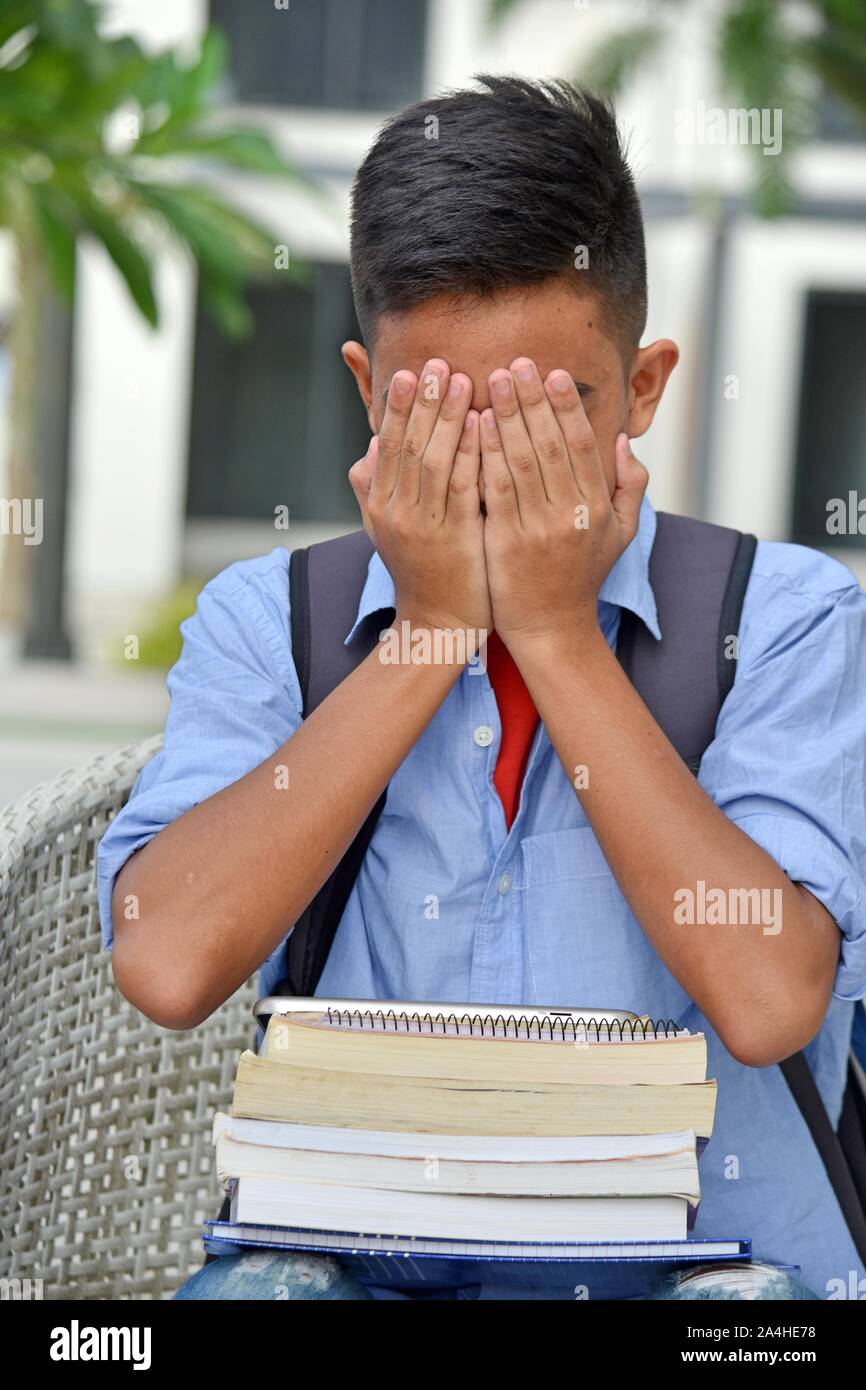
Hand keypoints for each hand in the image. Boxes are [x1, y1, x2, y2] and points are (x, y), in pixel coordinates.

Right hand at [349, 358, 491, 637]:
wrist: (438, 624)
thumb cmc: (420, 570)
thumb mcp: (385, 529)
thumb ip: (373, 488)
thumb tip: (368, 447)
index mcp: (379, 505)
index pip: (387, 445)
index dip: (397, 407)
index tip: (410, 371)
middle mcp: (395, 512)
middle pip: (409, 445)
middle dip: (424, 401)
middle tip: (437, 362)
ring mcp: (424, 527)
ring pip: (434, 461)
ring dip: (448, 417)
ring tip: (463, 380)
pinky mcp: (455, 540)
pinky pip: (463, 488)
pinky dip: (471, 453)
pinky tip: (483, 424)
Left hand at [479, 357, 647, 650]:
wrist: (551, 626)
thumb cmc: (582, 575)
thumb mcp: (622, 533)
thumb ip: (629, 486)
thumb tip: (621, 442)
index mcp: (599, 506)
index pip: (583, 445)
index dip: (567, 407)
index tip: (553, 373)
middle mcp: (571, 514)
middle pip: (551, 445)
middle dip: (533, 400)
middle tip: (517, 362)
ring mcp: (537, 529)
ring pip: (521, 461)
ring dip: (508, 416)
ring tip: (494, 380)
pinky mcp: (506, 542)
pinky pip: (495, 489)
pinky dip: (486, 453)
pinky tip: (477, 424)